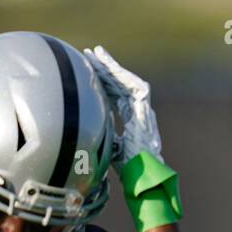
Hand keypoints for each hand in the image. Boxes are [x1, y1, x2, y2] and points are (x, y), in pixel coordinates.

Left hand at [83, 45, 161, 168]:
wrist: (144, 178)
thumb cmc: (128, 169)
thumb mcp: (109, 146)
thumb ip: (101, 134)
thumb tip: (84, 128)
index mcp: (130, 120)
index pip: (114, 94)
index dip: (102, 81)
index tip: (88, 69)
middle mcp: (137, 113)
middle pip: (119, 85)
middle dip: (104, 69)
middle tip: (88, 54)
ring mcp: (143, 112)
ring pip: (126, 82)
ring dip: (111, 67)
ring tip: (97, 54)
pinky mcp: (147, 113)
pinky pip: (138, 89)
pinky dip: (125, 77)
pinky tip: (111, 67)